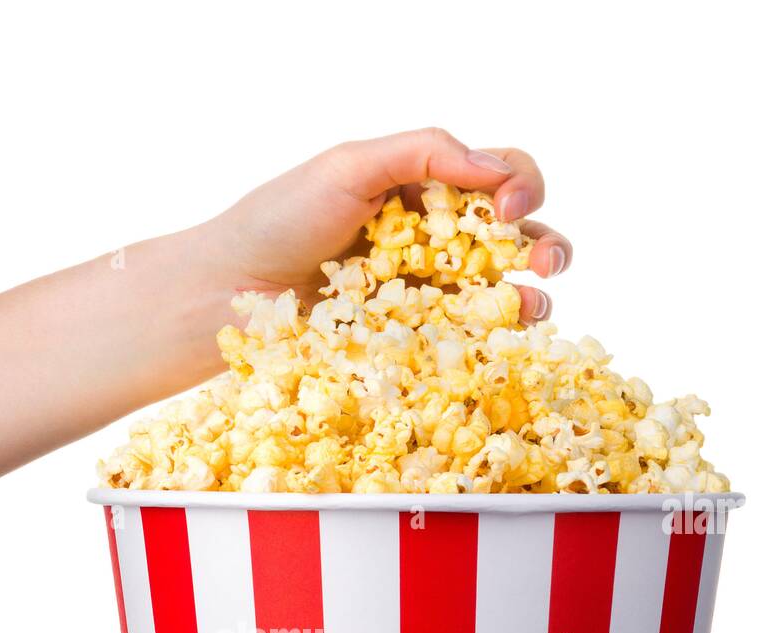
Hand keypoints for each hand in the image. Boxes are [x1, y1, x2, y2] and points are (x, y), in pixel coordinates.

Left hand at [199, 127, 571, 323]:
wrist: (232, 290)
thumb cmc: (281, 219)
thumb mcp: (350, 165)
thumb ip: (425, 153)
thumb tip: (498, 170)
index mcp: (426, 184)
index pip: (500, 174)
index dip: (519, 185)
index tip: (504, 207)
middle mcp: (435, 236)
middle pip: (517, 233)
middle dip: (544, 242)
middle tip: (539, 257)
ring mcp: (426, 290)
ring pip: (503, 289)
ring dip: (534, 293)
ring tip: (536, 303)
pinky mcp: (411, 337)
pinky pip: (467, 335)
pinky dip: (496, 334)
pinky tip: (506, 333)